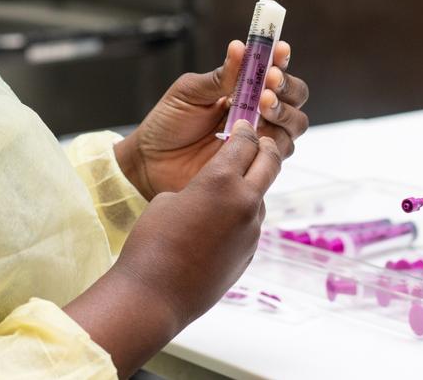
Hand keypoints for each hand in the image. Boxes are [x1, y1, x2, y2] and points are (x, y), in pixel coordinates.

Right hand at [66, 122, 281, 374]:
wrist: (154, 296)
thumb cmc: (152, 243)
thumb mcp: (168, 198)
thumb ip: (198, 187)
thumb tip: (212, 192)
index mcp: (221, 181)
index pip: (245, 142)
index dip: (244, 131)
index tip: (242, 126)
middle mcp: (244, 203)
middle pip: (270, 162)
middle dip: (265, 148)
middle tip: (259, 141)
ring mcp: (251, 231)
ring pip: (260, 197)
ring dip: (251, 187)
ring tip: (229, 189)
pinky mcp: (249, 254)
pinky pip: (251, 225)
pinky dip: (241, 217)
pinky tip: (219, 224)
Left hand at [115, 41, 309, 198]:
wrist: (150, 162)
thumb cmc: (168, 123)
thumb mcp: (190, 93)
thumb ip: (219, 76)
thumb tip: (240, 47)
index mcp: (243, 89)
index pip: (275, 71)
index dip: (281, 60)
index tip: (279, 50)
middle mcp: (257, 113)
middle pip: (295, 98)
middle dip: (288, 87)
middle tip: (269, 83)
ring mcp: (259, 140)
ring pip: (294, 126)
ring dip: (284, 112)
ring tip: (261, 105)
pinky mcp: (254, 165)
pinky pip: (277, 155)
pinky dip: (273, 141)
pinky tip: (255, 134)